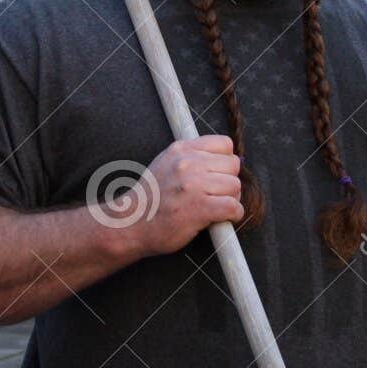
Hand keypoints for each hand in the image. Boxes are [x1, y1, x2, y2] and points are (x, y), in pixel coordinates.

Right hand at [126, 135, 242, 256]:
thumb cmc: (151, 198)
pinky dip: (234, 215)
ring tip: (216, 208)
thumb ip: (191, 158)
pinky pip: (233, 207)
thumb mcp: (166, 164)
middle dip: (229, 181)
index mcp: (181, 149)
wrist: (130, 223)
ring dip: (231, 200)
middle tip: (217, 195)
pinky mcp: (199, 208)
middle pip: (233, 165)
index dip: (225, 161)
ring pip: (235, 186)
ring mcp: (193, 185)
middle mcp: (188, 163)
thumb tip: (223, 161)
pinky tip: (222, 219)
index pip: (224, 144)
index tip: (218, 175)